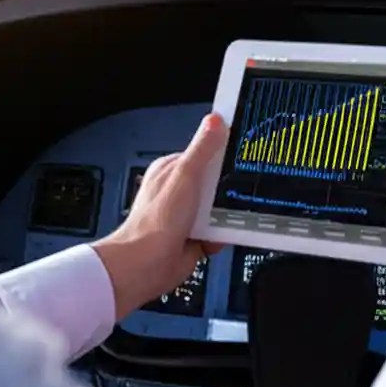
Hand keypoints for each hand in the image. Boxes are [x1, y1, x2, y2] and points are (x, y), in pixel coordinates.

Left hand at [92, 114, 227, 318]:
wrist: (147, 265)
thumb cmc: (155, 221)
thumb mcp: (185, 176)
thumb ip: (202, 148)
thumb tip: (215, 121)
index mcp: (171, 170)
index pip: (204, 153)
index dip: (222, 155)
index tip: (238, 157)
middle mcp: (178, 192)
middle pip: (216, 183)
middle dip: (225, 192)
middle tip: (229, 194)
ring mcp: (185, 216)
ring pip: (219, 209)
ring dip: (224, 217)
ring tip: (218, 219)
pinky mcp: (194, 237)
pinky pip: (218, 232)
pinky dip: (220, 237)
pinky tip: (214, 237)